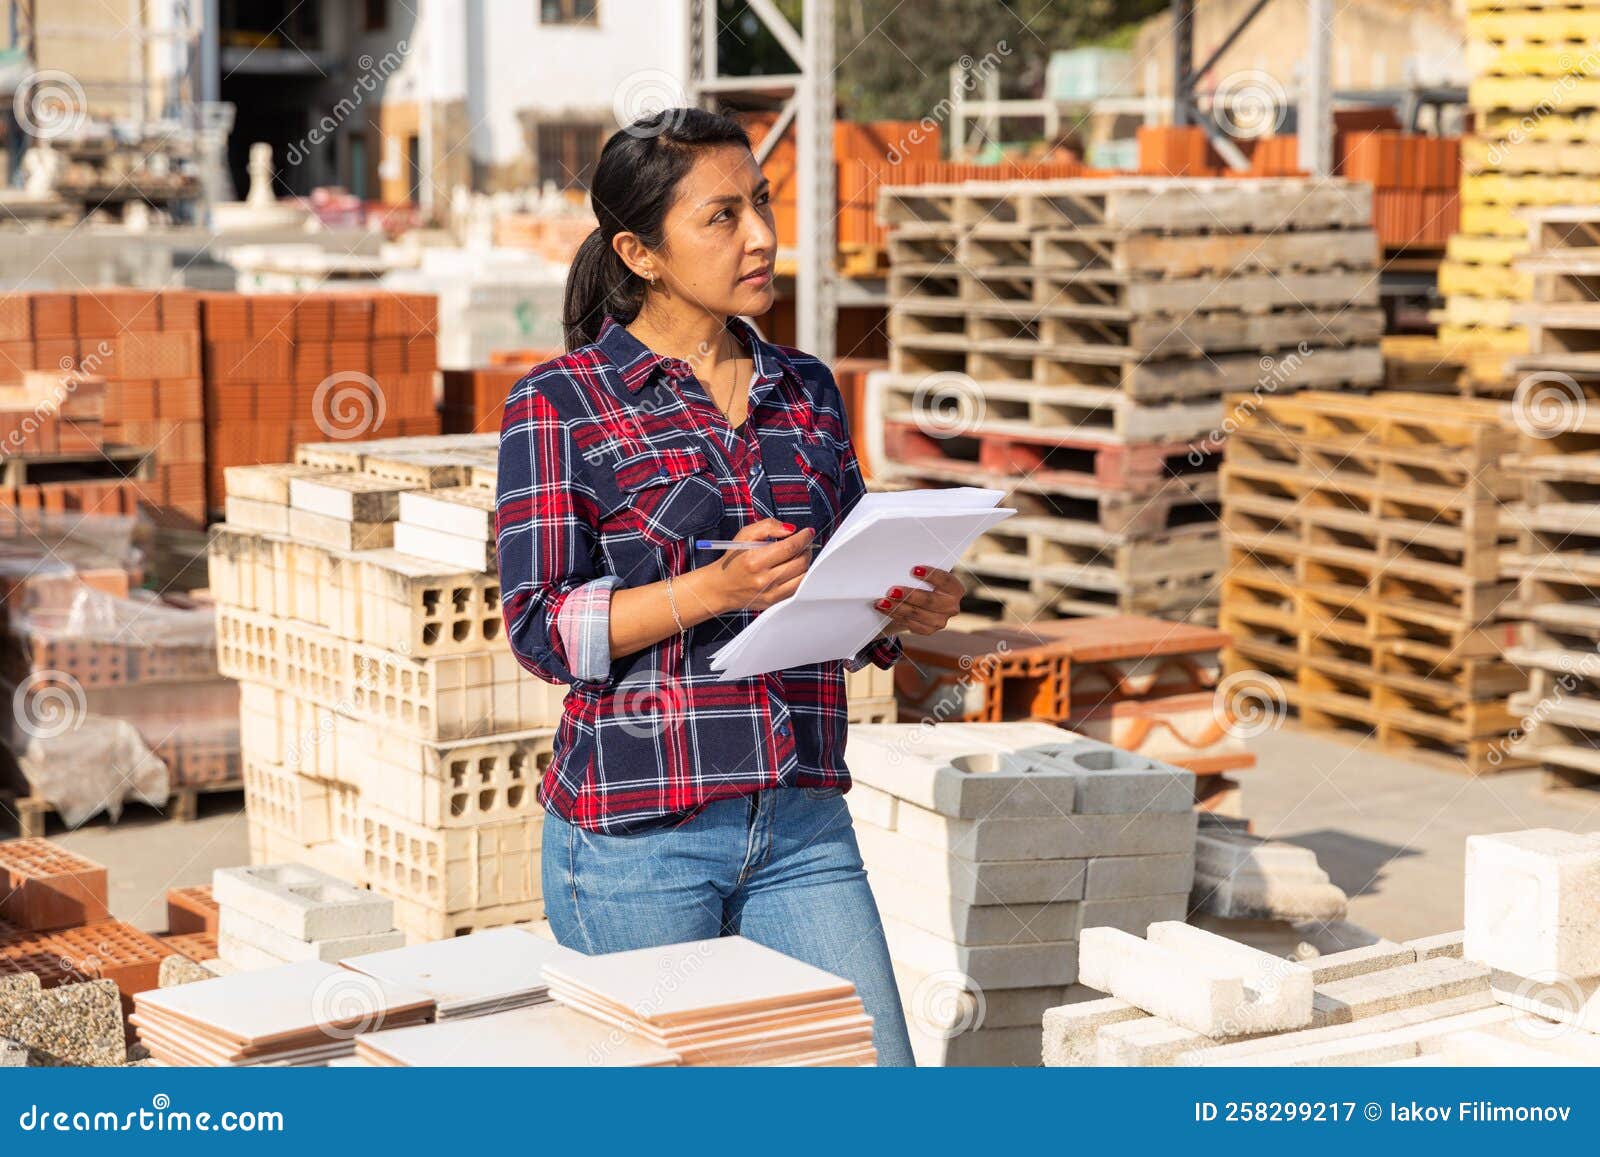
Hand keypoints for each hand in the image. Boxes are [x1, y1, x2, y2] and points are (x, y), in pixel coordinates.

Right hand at [699, 518, 813, 613]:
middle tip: (803, 544)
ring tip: (798, 556)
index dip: (804, 538)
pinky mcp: (774, 602)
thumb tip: (790, 529)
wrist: (721, 587)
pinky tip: (794, 569)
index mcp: (754, 560)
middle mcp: (763, 579)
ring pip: (802, 576)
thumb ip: (768, 526)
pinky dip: (800, 577)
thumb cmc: (733, 560)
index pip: (790, 547)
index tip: (808, 532)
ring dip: (805, 563)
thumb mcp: (744, 536)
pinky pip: (797, 588)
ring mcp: (770, 593)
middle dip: (806, 550)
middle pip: (800, 562)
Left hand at [874, 565, 963, 635]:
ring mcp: (940, 621)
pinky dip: (895, 615)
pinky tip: (884, 609)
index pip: (945, 580)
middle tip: (892, 591)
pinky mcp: (928, 630)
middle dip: (909, 595)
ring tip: (882, 601)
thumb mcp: (927, 577)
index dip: (931, 575)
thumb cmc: (924, 583)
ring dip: (897, 607)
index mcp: (955, 589)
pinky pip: (910, 623)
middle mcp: (951, 607)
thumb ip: (920, 574)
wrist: (923, 603)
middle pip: (929, 601)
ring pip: (917, 614)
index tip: (913, 570)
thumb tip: (902, 568)